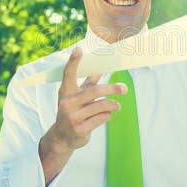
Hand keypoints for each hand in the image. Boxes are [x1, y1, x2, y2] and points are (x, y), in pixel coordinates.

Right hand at [38, 48, 127, 182]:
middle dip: (112, 89)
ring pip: (101, 106)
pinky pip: (102, 118)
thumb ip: (87, 85)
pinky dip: (108, 115)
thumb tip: (100, 70)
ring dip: (113, 105)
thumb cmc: (72, 112)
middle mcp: (67, 103)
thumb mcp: (75, 98)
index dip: (73, 62)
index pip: (68, 74)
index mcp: (65, 92)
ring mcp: (72, 117)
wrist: (61, 138)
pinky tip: (107, 115)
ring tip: (117, 106)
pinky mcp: (80, 129)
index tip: (79, 49)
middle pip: (95, 91)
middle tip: (124, 88)